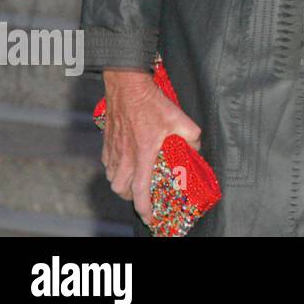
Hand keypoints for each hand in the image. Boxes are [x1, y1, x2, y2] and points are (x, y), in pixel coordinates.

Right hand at [101, 68, 202, 223]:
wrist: (128, 85)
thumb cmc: (152, 102)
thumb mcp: (181, 119)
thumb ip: (192, 137)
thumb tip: (196, 148)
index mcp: (143, 155)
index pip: (140, 191)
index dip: (144, 208)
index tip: (149, 218)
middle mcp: (125, 156)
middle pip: (121, 189)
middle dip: (131, 198)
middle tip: (143, 197)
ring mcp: (114, 148)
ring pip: (112, 177)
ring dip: (122, 184)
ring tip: (134, 182)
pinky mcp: (107, 140)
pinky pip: (107, 163)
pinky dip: (114, 169)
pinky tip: (124, 163)